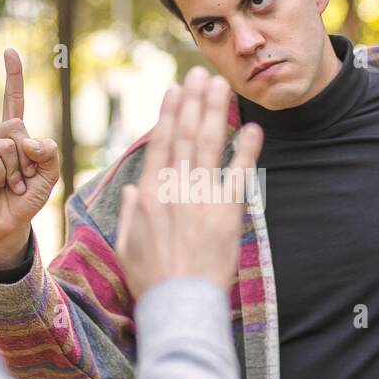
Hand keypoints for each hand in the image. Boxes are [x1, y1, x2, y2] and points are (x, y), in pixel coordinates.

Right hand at [0, 49, 60, 268]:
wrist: (10, 223)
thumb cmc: (27, 198)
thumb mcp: (50, 173)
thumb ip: (49, 151)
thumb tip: (26, 140)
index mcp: (13, 137)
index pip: (12, 102)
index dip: (12, 77)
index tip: (9, 51)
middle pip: (17, 126)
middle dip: (29, 155)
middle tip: (24, 177)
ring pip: (7, 143)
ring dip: (17, 170)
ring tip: (12, 185)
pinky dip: (3, 173)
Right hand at [116, 67, 263, 300]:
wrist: (178, 304)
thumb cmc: (151, 280)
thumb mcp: (126, 246)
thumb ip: (129, 214)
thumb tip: (133, 189)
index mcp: (148, 195)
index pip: (160, 145)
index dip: (168, 114)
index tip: (174, 91)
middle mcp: (174, 190)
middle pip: (185, 136)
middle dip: (193, 102)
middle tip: (200, 75)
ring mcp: (201, 199)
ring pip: (209, 146)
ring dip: (215, 113)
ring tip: (221, 87)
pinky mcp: (226, 213)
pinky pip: (238, 175)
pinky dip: (246, 151)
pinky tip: (252, 128)